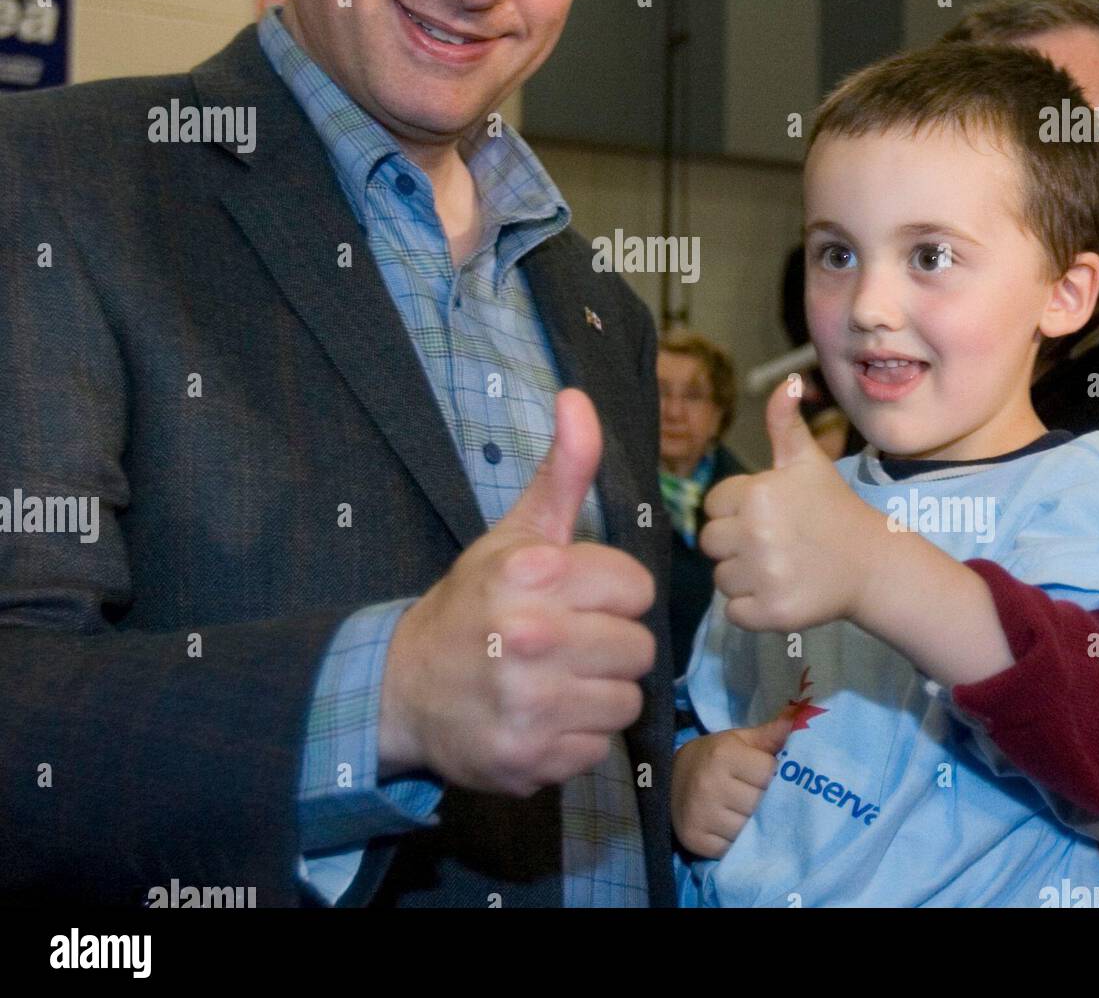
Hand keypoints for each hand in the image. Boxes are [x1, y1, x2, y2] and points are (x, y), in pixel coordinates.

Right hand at [378, 388, 655, 794]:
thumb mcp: (515, 532)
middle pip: (638, 648)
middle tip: (567, 642)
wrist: (404, 688)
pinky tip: (541, 717)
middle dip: (610, 645)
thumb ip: (563, 469)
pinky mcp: (527, 759)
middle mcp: (530, 637)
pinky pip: (597, 748)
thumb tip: (578, 397)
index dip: (613, 595)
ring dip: (598, 693)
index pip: (637, 589)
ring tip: (557, 679)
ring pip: (626, 700)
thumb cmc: (474, 602)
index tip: (577, 598)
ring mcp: (528, 704)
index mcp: (533, 573)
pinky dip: (575, 738)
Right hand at [672, 710, 794, 857]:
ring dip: (756, 825)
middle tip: (763, 797)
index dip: (777, 775)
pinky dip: (740, 843)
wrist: (667, 780)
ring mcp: (701, 815)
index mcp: (723, 755)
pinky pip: (734, 849)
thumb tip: (802, 717)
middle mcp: (710, 785)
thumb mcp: (737, 740)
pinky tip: (736, 830)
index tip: (770, 775)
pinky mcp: (696, 841)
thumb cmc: (712, 757)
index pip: (771, 772)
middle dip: (769, 802)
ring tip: (751, 814)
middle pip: (763, 803)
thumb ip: (770, 734)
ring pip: (750, 829)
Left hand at [701, 379, 879, 632]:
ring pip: (721, 579)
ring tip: (780, 566)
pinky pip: (734, 613)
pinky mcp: (772, 613)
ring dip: (743, 577)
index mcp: (757, 494)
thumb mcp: (808, 461)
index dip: (736, 510)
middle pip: (710, 542)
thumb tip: (788, 381)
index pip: (712, 505)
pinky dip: (752, 609)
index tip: (768, 515)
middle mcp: (756, 534)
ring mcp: (764, 576)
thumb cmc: (834, 508)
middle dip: (735, 544)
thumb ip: (785, 423)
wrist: (873, 564)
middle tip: (773, 543)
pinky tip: (780, 592)